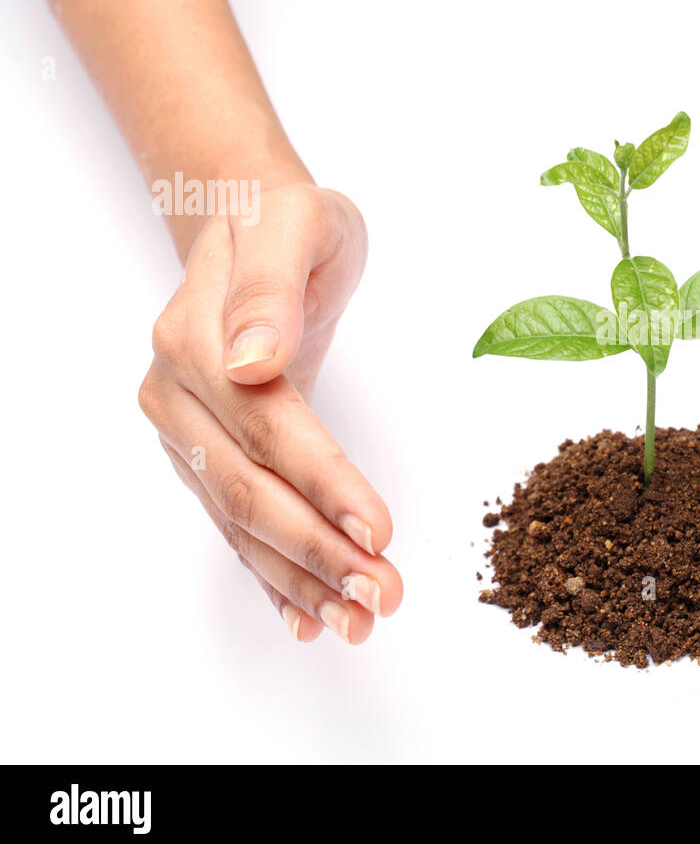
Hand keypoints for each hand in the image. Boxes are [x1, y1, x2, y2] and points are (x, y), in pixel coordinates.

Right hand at [138, 184, 401, 640]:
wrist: (252, 225)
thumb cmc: (289, 222)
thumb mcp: (297, 222)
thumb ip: (272, 286)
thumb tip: (251, 360)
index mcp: (196, 339)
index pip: (266, 427)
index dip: (322, 484)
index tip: (376, 531)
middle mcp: (177, 393)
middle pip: (249, 488)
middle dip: (317, 550)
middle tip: (378, 595)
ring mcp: (185, 430)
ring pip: (240, 519)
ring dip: (299, 578)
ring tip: (356, 622)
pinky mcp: (206, 452)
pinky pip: (235, 521)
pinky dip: (271, 574)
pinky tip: (305, 616)